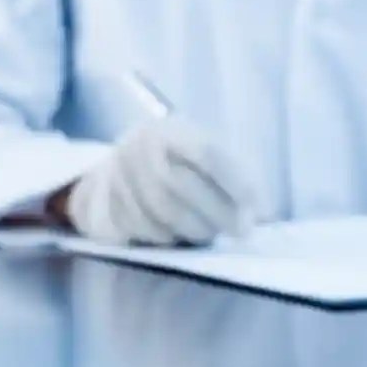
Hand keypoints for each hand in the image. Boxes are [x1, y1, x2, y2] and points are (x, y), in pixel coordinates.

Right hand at [63, 117, 259, 245]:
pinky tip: (180, 236)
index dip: (235, 182)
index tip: (259, 208)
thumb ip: (231, 176)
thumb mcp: (201, 154)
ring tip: (210, 233)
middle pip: (180, 184)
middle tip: (240, 231)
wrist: (117, 170)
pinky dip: (167, 238)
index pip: (205, 152)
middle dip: (216, 212)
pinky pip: (140, 228)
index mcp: (169, 129)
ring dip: (193, 229)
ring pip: (159, 211)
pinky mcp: (106, 202)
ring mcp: (117, 174)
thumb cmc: (175, 164)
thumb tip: (260, 212)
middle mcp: (138, 146)